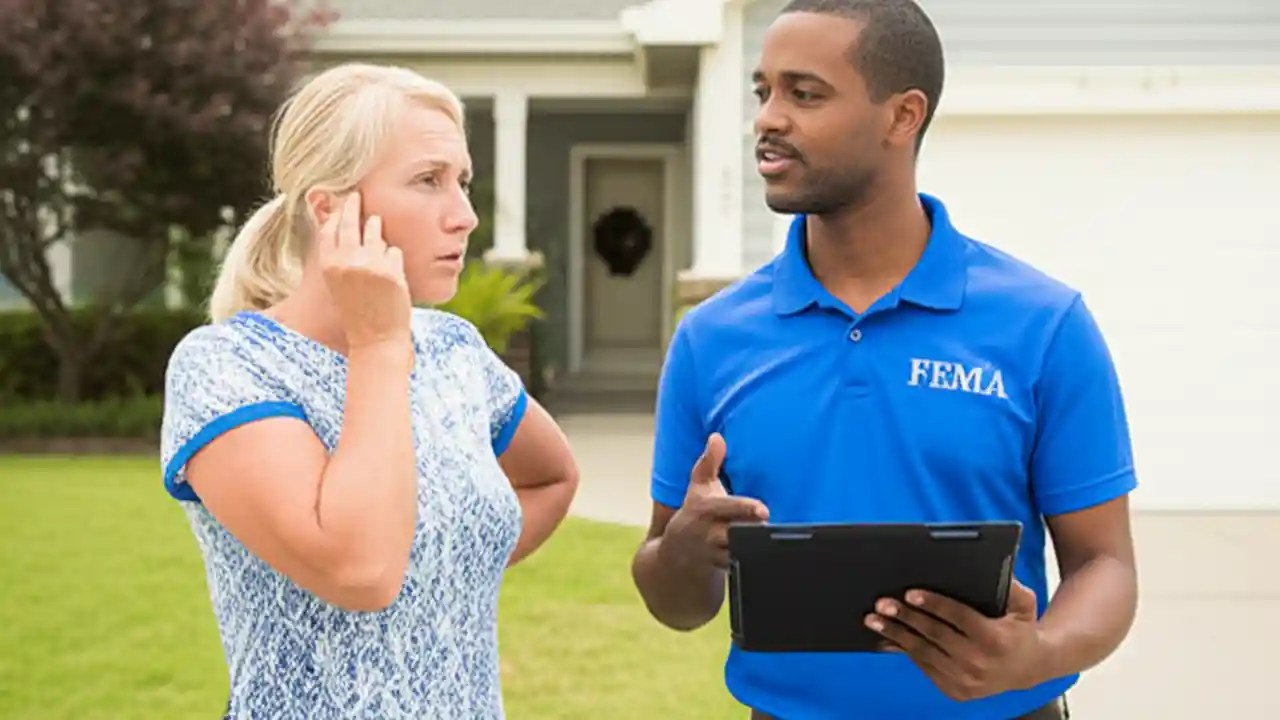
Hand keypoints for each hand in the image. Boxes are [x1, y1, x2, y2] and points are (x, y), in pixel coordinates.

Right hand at [318, 192, 411, 354]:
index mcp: (329, 265)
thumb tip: (341, 227)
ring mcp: (369, 264)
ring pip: (375, 231)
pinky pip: (393, 250)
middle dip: (352, 205)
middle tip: (356, 195)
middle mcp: (346, 262)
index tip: (340, 203)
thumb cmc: (358, 311)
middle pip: (349, 222)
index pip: (329, 229)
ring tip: (375, 226)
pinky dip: (393, 259)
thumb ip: (339, 257)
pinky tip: (391, 276)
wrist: (376, 338)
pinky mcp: (390, 270)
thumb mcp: (338, 282)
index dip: (335, 215)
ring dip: (376, 228)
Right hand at [658, 433, 768, 573]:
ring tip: (774, 542)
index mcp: (703, 509)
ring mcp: (714, 553)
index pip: (725, 508)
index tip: (763, 509)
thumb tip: (717, 437)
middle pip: (735, 533)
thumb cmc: (694, 514)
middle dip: (753, 531)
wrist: (675, 555)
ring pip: (739, 552)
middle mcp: (707, 532)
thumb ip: (709, 463)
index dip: (744, 509)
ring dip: (755, 548)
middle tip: (773, 527)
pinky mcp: (722, 569)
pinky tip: (770, 557)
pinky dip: (754, 562)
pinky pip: (741, 566)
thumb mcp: (697, 488)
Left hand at [865, 578, 1047, 700]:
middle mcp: (979, 662)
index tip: (910, 593)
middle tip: (881, 603)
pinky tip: (887, 637)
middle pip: (935, 635)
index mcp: (995, 639)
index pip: (958, 617)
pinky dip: (904, 650)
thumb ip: (1010, 585)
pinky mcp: (954, 691)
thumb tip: (985, 562)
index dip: (933, 604)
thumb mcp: (1024, 603)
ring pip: (924, 653)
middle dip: (905, 617)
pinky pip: (924, 667)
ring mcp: (965, 680)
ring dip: (895, 634)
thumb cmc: (1020, 627)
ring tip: (873, 619)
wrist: (1028, 668)